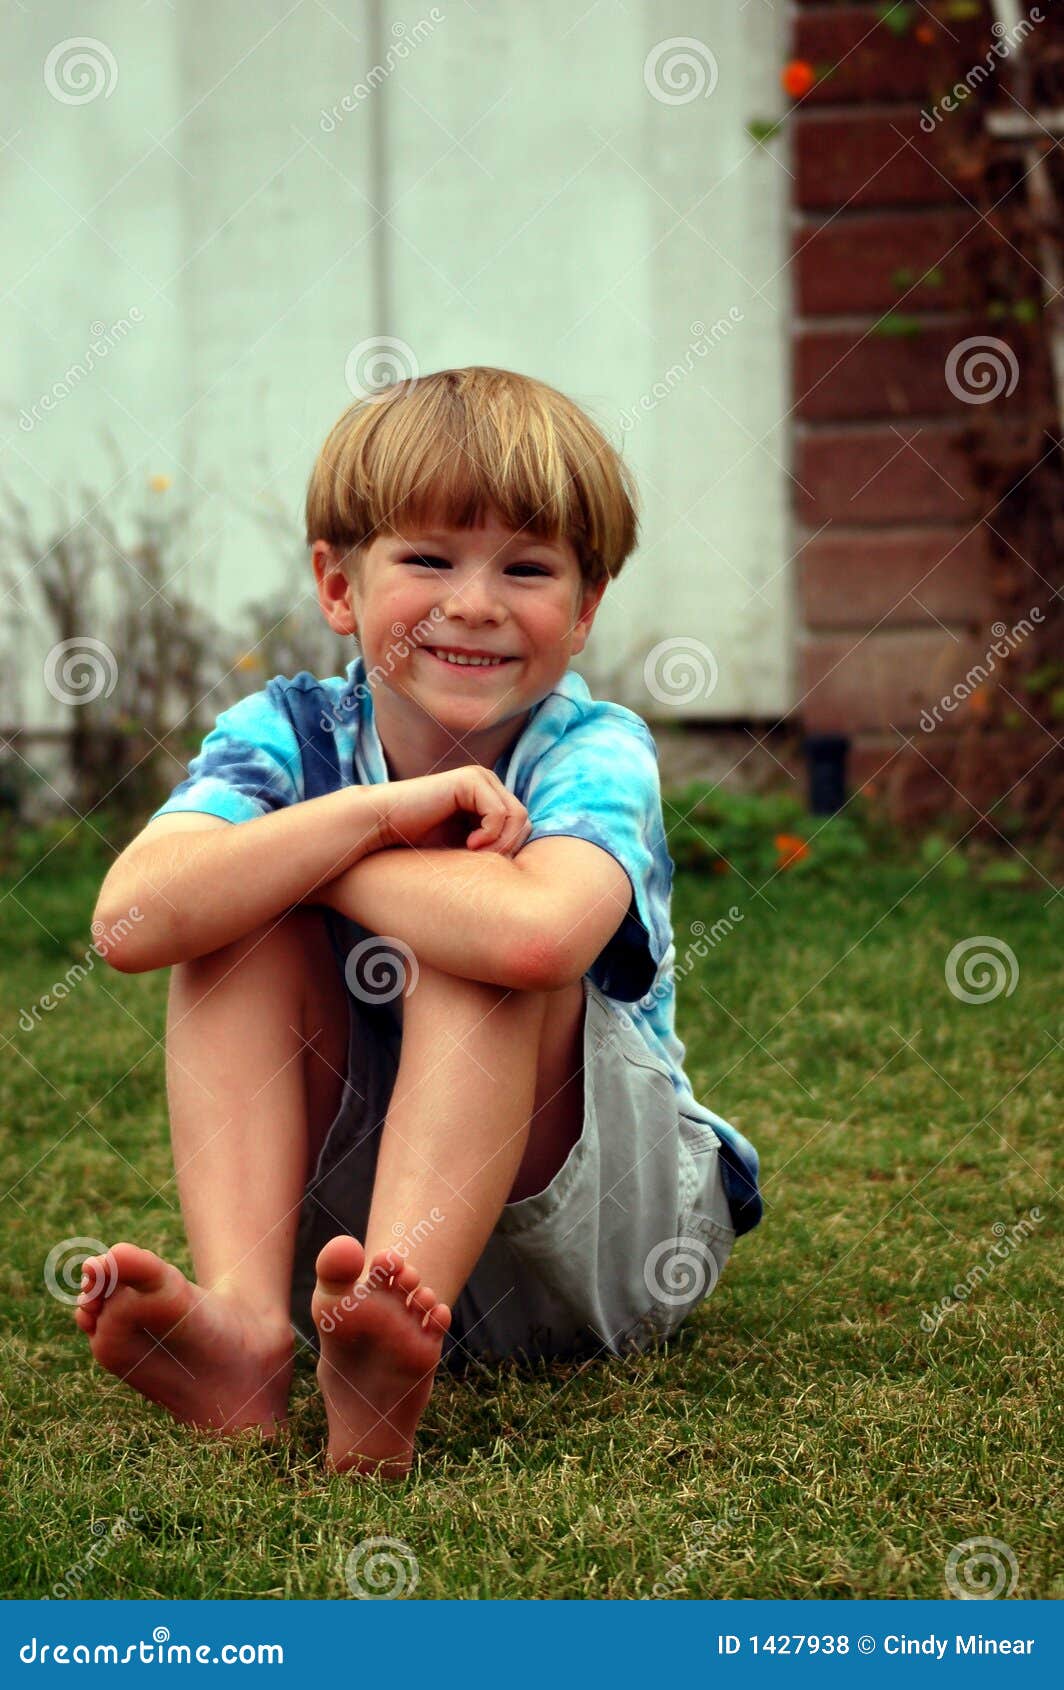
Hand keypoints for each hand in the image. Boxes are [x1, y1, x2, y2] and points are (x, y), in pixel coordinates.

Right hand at [370, 767, 532, 857]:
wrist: (381, 828)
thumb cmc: (417, 845)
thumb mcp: (464, 850)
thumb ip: (493, 847)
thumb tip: (532, 872)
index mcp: (488, 798)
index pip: (522, 826)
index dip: (510, 850)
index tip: (485, 867)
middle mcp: (488, 784)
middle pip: (525, 821)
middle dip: (508, 848)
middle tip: (481, 863)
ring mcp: (481, 778)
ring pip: (518, 817)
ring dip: (500, 844)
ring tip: (475, 855)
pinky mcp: (470, 780)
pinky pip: (499, 814)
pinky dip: (490, 836)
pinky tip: (469, 846)